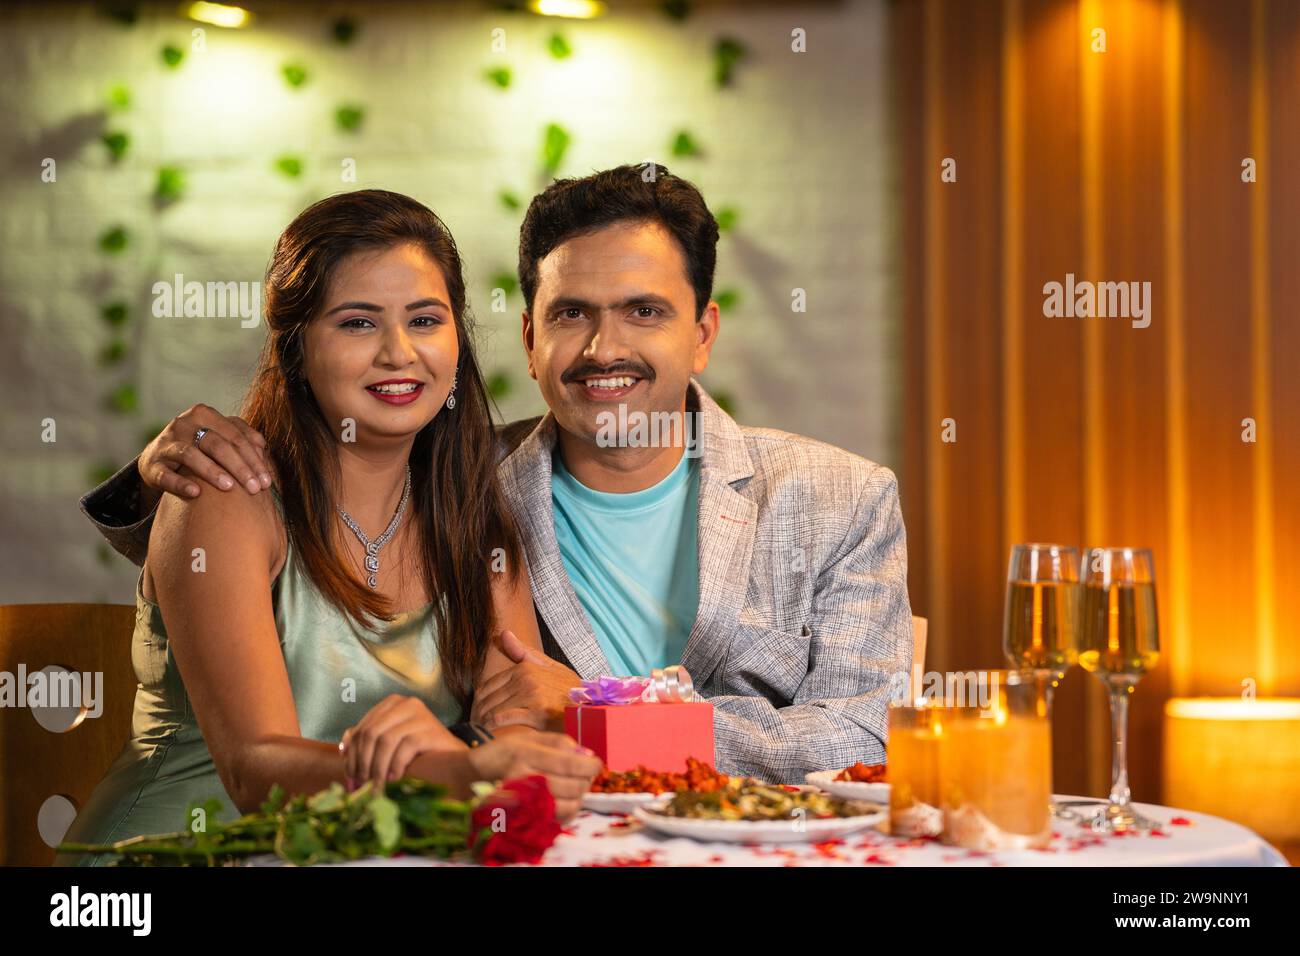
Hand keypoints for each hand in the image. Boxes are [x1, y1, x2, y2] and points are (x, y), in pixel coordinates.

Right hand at [139, 404, 271, 500]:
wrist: (157, 459)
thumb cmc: (198, 449)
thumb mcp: (218, 438)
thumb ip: (241, 438)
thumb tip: (262, 446)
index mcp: (204, 415)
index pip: (235, 436)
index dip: (254, 458)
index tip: (267, 481)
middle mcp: (184, 424)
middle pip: (217, 445)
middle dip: (240, 467)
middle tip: (255, 488)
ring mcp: (166, 443)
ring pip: (191, 455)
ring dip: (212, 471)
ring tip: (229, 487)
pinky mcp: (151, 464)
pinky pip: (165, 475)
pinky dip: (180, 483)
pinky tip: (196, 493)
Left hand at [340, 695, 465, 791]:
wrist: (451, 760)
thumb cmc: (417, 754)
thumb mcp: (389, 745)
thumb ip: (367, 741)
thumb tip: (343, 746)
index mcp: (391, 704)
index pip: (362, 728)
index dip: (352, 754)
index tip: (351, 776)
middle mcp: (405, 703)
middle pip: (371, 733)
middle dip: (363, 762)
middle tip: (362, 783)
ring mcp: (420, 714)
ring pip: (386, 740)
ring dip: (378, 767)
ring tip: (377, 785)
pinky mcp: (431, 728)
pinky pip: (406, 747)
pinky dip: (396, 765)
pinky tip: (395, 778)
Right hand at [466, 731, 601, 819]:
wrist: (467, 779)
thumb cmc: (501, 755)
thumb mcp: (527, 737)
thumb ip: (559, 742)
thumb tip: (586, 754)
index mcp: (526, 754)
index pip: (570, 763)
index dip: (590, 765)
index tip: (596, 764)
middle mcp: (523, 779)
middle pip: (573, 786)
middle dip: (585, 781)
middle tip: (582, 775)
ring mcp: (521, 802)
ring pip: (567, 806)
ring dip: (577, 797)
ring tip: (572, 787)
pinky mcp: (522, 819)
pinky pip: (556, 820)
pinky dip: (566, 812)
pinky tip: (560, 800)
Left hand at [470, 630, 580, 732]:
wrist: (592, 707)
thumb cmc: (570, 690)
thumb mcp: (550, 667)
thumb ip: (524, 653)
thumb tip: (504, 633)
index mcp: (525, 668)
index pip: (488, 685)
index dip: (479, 701)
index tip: (477, 712)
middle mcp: (526, 679)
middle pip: (487, 699)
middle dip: (478, 714)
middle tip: (476, 726)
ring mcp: (531, 695)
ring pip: (492, 709)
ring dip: (483, 722)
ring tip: (482, 732)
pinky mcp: (537, 714)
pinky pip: (503, 719)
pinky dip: (493, 727)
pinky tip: (493, 734)